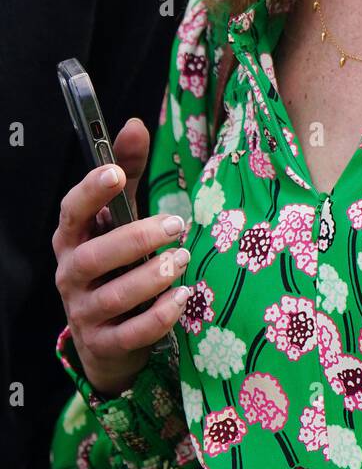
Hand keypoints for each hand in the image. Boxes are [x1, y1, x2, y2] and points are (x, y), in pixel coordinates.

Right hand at [53, 117, 191, 397]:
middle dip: (134, 238)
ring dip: (150, 276)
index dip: (90, 193)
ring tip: (182, 260)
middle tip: (176, 225)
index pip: (71, 212)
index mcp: (73, 240)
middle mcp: (71, 275)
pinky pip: (130, 333)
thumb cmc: (118, 266)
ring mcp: (84, 313)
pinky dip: (158, 316)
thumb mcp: (121, 218)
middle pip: (92, 257)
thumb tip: (134, 124)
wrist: (110, 341)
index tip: (115, 174)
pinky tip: (184, 298)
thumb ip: (128, 172)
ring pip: (112, 296)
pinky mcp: (105, 345)